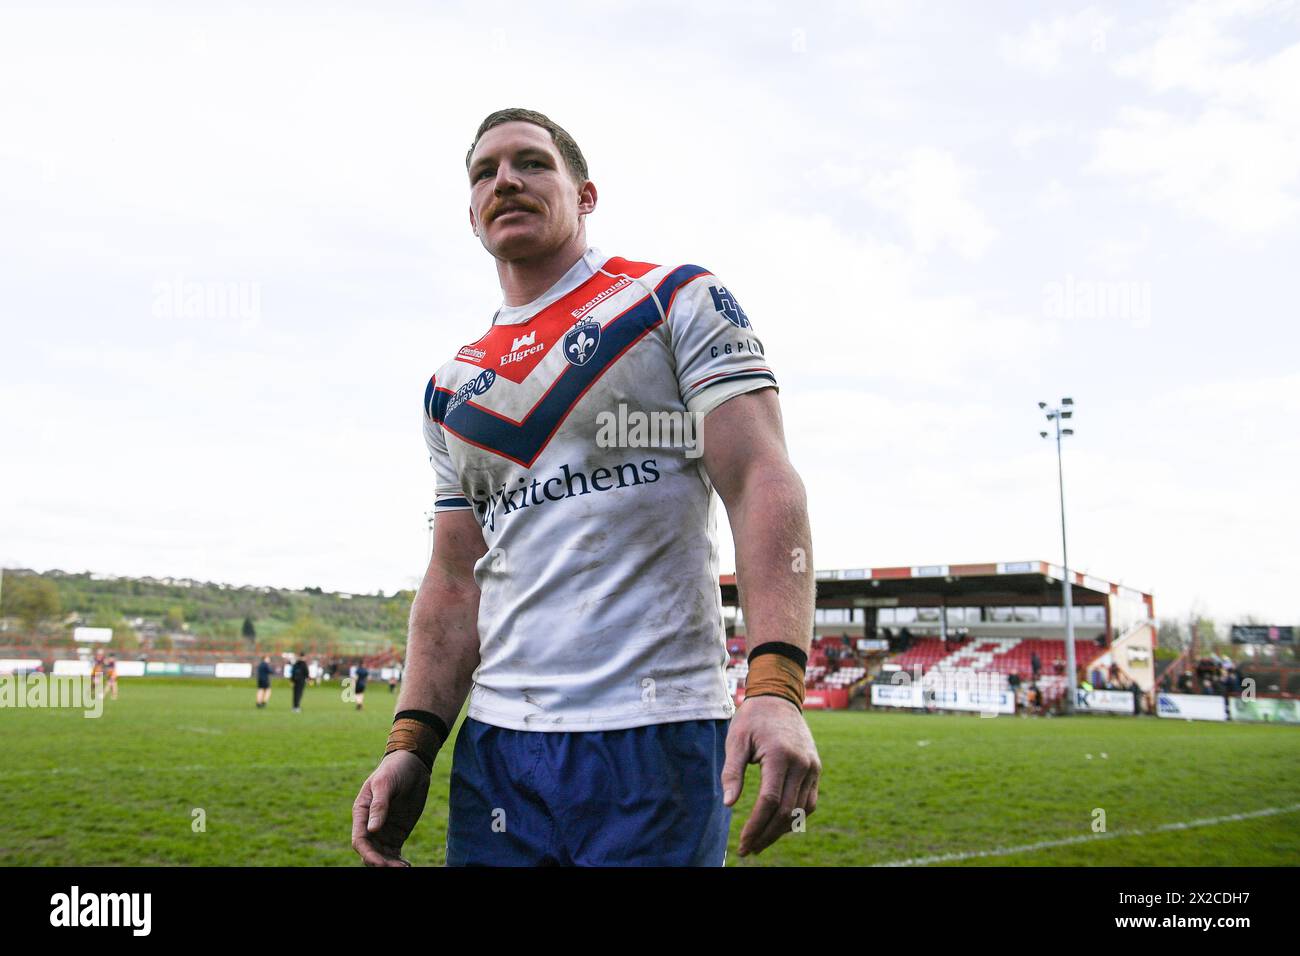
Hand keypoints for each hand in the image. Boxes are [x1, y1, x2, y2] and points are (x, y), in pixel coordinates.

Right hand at [351, 750, 430, 866]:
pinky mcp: (397, 832)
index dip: (368, 854)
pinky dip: (397, 861)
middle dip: (380, 863)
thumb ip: (379, 805)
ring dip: (389, 864)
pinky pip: (393, 852)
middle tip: (398, 868)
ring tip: (404, 868)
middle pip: (369, 851)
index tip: (381, 863)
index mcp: (361, 812)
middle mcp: (370, 824)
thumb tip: (372, 829)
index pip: (359, 840)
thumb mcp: (386, 784)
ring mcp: (384, 830)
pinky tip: (406, 865)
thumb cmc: (395, 769)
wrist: (413, 764)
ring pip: (381, 855)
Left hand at [721, 695, 820, 856]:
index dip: (756, 826)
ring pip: (800, 811)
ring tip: (760, 842)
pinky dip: (794, 818)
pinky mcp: (816, 769)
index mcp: (780, 755)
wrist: (779, 698)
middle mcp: (801, 764)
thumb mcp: (736, 741)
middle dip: (766, 835)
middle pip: (786, 811)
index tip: (742, 843)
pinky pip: (809, 802)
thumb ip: (732, 772)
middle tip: (748, 850)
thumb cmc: (752, 719)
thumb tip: (728, 804)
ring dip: (780, 831)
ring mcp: (812, 767)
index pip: (770, 801)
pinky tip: (777, 826)